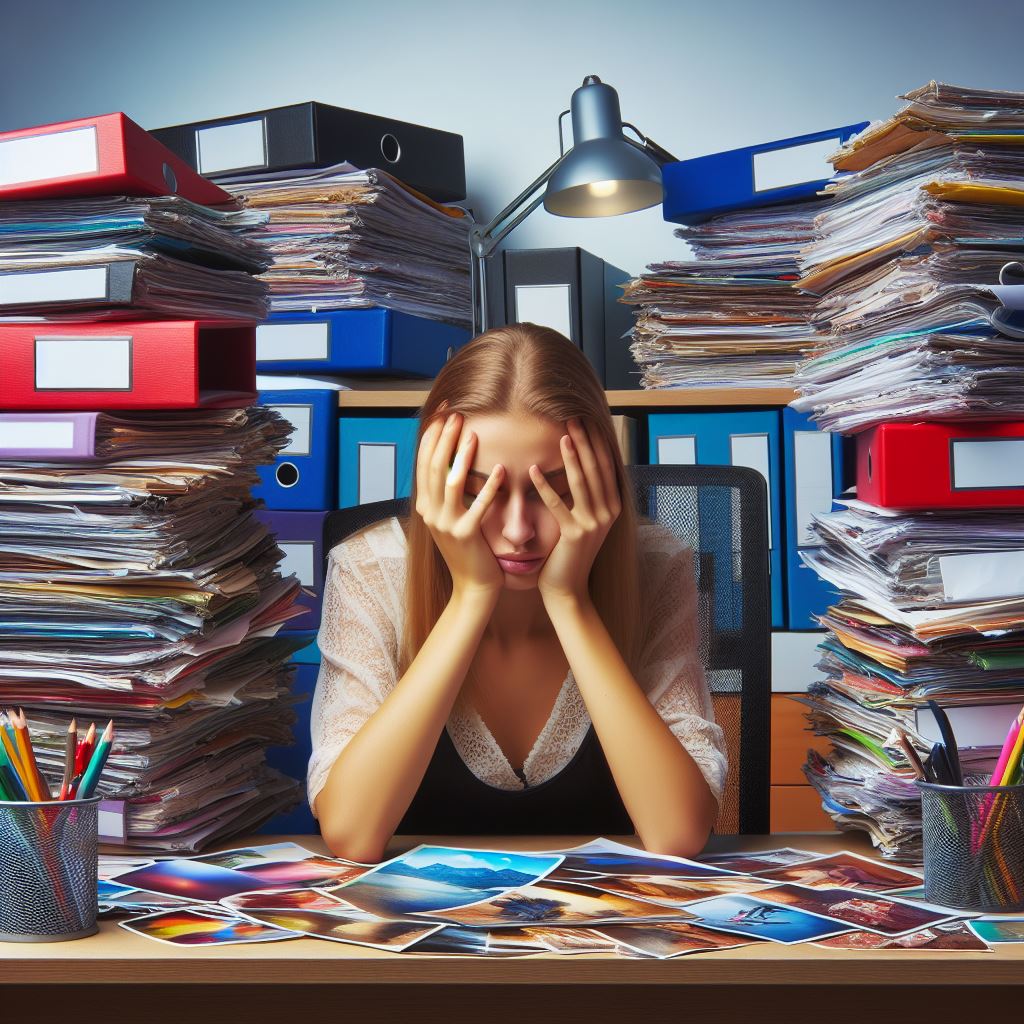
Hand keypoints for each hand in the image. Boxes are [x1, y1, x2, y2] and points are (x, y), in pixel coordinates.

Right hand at [415, 409, 505, 597]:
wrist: (473, 586)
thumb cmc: (468, 550)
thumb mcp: (450, 518)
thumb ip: (447, 493)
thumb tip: (451, 460)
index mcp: (425, 506)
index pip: (424, 462)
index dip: (432, 436)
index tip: (443, 413)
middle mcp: (430, 513)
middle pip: (434, 467)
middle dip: (444, 438)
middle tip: (456, 415)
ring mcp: (445, 525)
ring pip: (450, 482)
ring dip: (461, 455)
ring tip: (474, 434)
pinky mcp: (465, 535)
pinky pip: (477, 506)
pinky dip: (488, 487)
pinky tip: (501, 470)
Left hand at [529, 417, 621, 603]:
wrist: (568, 589)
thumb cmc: (570, 553)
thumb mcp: (585, 520)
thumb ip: (586, 496)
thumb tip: (581, 465)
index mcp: (612, 506)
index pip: (606, 466)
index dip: (596, 442)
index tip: (586, 420)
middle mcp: (608, 512)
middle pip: (596, 469)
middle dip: (585, 441)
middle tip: (574, 417)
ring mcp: (594, 524)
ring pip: (582, 482)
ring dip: (572, 456)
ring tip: (562, 435)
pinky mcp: (575, 534)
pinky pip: (558, 504)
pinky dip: (545, 485)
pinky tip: (533, 469)